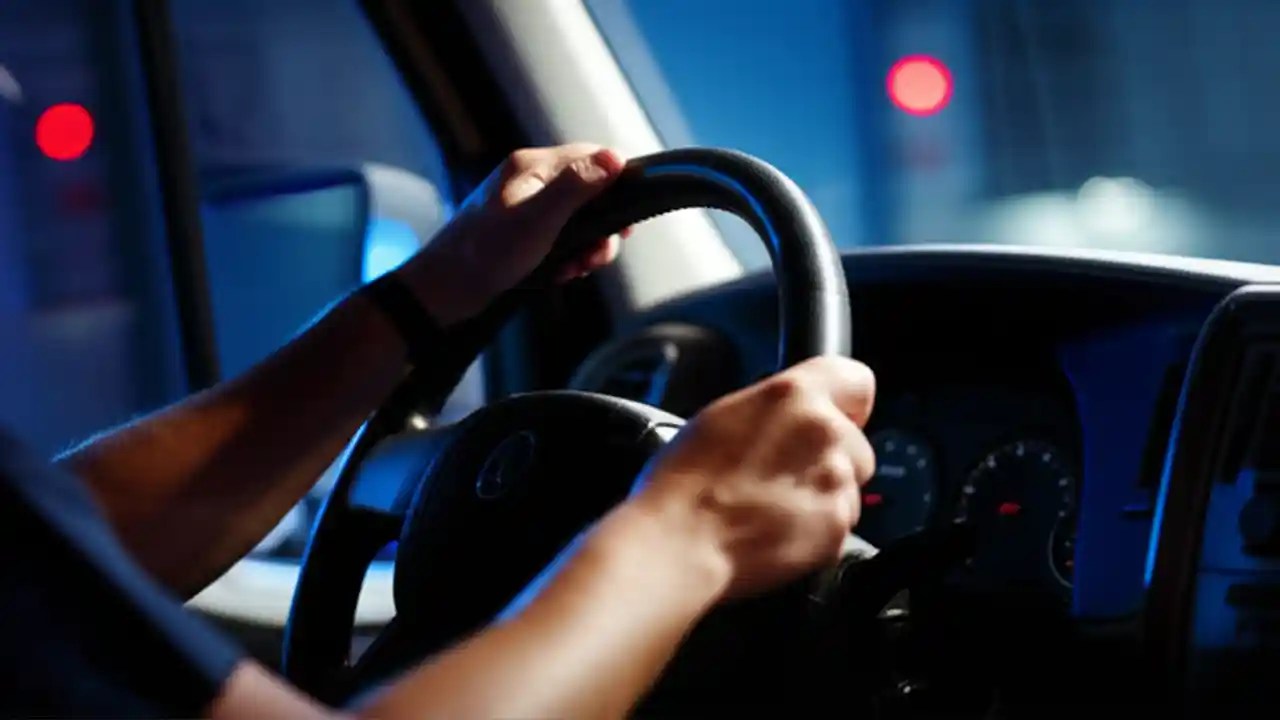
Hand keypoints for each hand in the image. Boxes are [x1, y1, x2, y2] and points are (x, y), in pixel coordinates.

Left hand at [394, 144, 629, 325]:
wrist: (444, 291)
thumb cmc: (485, 254)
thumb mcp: (537, 219)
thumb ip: (576, 187)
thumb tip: (615, 159)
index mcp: (532, 167)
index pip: (592, 156)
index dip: (616, 185)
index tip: (622, 223)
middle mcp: (530, 180)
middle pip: (590, 190)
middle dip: (601, 226)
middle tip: (597, 255)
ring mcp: (526, 205)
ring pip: (579, 218)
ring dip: (587, 246)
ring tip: (576, 268)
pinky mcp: (523, 230)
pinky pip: (561, 236)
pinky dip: (568, 256)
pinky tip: (560, 272)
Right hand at [629, 356, 876, 598]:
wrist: (678, 542)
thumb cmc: (683, 481)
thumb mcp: (724, 415)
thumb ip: (776, 409)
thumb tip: (793, 417)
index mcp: (793, 394)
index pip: (858, 380)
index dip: (846, 405)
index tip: (835, 418)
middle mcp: (824, 431)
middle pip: (857, 443)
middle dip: (830, 459)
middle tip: (783, 474)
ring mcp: (835, 482)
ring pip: (850, 487)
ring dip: (823, 496)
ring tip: (774, 506)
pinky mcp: (836, 527)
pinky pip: (838, 525)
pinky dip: (816, 531)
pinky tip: (776, 529)